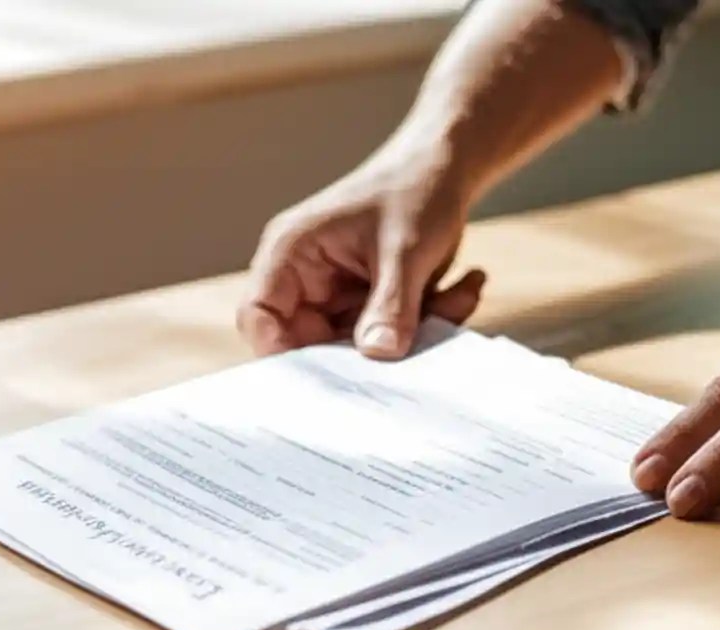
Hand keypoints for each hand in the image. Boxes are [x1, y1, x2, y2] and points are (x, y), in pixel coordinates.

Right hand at [237, 141, 484, 358]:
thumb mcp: (405, 249)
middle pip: (313, 344)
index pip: (257, 315)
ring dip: (412, 334)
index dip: (278, 350)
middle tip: (412, 341)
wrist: (447, 167)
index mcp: (291, 252)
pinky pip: (391, 336)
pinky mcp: (369, 305)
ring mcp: (339, 295)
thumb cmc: (414, 189)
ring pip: (361, 347)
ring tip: (453, 299)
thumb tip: (377, 355)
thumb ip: (391, 304)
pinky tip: (462, 288)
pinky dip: (430, 321)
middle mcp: (306, 278)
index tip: (327, 372)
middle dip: (369, 350)